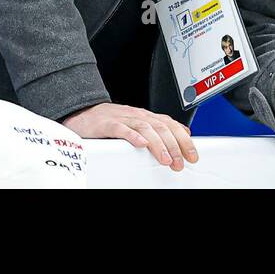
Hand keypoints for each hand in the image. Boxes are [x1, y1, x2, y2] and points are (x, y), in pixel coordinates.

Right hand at [61, 102, 198, 171]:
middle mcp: (137, 116)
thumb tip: (183, 133)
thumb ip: (158, 128)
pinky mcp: (106, 123)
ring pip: (146, 128)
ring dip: (158, 145)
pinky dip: (132, 136)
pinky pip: (121, 129)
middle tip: (180, 162)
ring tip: (165, 159)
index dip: (184, 140)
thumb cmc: (109, 120)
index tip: (192, 155)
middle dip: (174, 146)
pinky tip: (141, 144)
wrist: (82, 112)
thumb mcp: (137, 123)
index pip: (171, 125)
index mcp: (146, 117)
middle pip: (162, 128)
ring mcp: (123, 118)